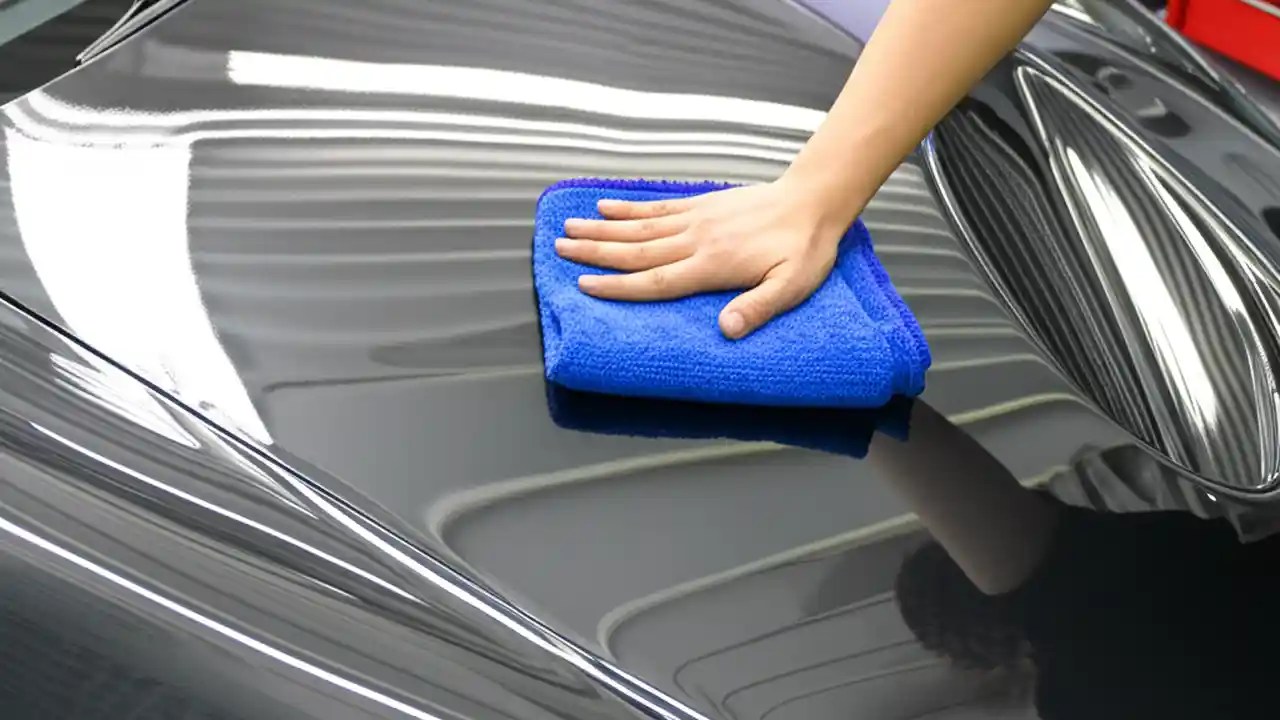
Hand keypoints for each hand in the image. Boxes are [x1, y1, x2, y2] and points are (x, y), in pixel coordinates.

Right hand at [556, 178, 854, 338]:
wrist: (813, 201)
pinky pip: (657, 208)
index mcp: (712, 266)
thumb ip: (757, 308)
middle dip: (595, 252)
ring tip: (570, 229)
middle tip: (559, 250)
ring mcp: (696, 219)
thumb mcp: (791, 286)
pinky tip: (607, 206)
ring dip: (602, 228)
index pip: (656, 280)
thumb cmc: (804, 249)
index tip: (585, 285)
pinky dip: (629, 208)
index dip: (619, 285)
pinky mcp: (701, 205)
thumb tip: (726, 331)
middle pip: (636, 250)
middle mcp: (696, 240)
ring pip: (639, 227)